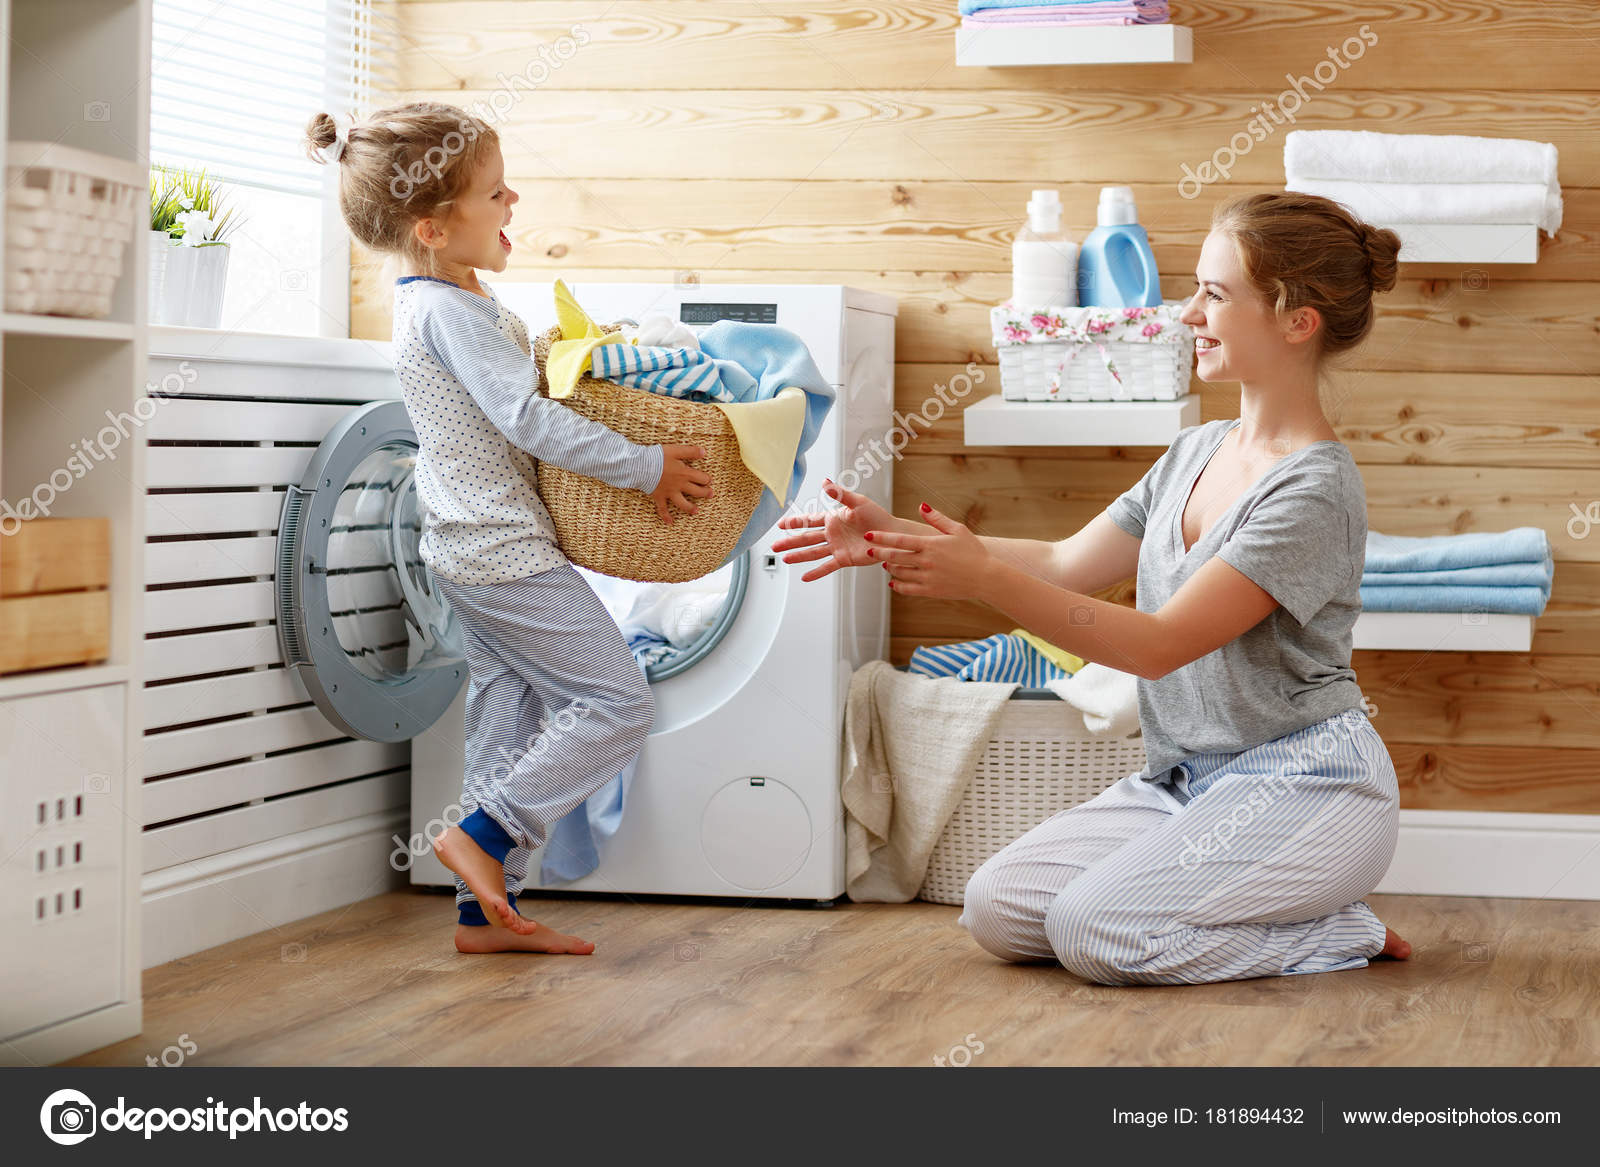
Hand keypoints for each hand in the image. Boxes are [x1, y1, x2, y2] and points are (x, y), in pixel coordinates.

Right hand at [651, 444, 712, 524]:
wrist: (640, 467)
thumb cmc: (657, 457)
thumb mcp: (675, 450)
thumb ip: (690, 451)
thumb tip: (704, 452)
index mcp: (685, 473)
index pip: (701, 478)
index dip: (706, 479)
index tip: (708, 480)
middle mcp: (679, 485)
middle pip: (696, 492)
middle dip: (704, 493)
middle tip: (710, 494)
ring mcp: (669, 493)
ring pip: (682, 503)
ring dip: (690, 508)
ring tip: (696, 511)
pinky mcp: (659, 497)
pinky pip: (663, 509)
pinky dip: (666, 516)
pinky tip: (670, 522)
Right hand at [770, 478, 895, 582]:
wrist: (891, 535)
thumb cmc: (877, 516)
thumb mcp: (858, 502)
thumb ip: (840, 494)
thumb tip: (824, 482)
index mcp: (833, 519)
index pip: (809, 520)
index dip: (795, 522)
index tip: (781, 524)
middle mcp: (832, 534)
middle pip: (807, 538)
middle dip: (790, 542)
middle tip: (774, 546)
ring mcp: (837, 547)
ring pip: (813, 552)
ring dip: (799, 556)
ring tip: (785, 559)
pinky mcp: (845, 559)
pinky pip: (828, 566)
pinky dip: (817, 572)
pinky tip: (805, 577)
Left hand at [866, 503, 991, 600]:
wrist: (986, 577)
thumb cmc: (974, 551)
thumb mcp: (957, 530)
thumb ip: (937, 518)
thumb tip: (921, 506)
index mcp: (931, 545)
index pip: (899, 540)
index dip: (881, 538)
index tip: (869, 536)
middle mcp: (926, 561)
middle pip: (895, 556)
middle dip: (879, 552)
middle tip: (869, 550)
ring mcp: (927, 577)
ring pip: (900, 572)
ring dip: (890, 567)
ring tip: (885, 563)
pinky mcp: (930, 591)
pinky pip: (908, 589)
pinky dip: (897, 585)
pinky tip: (893, 582)